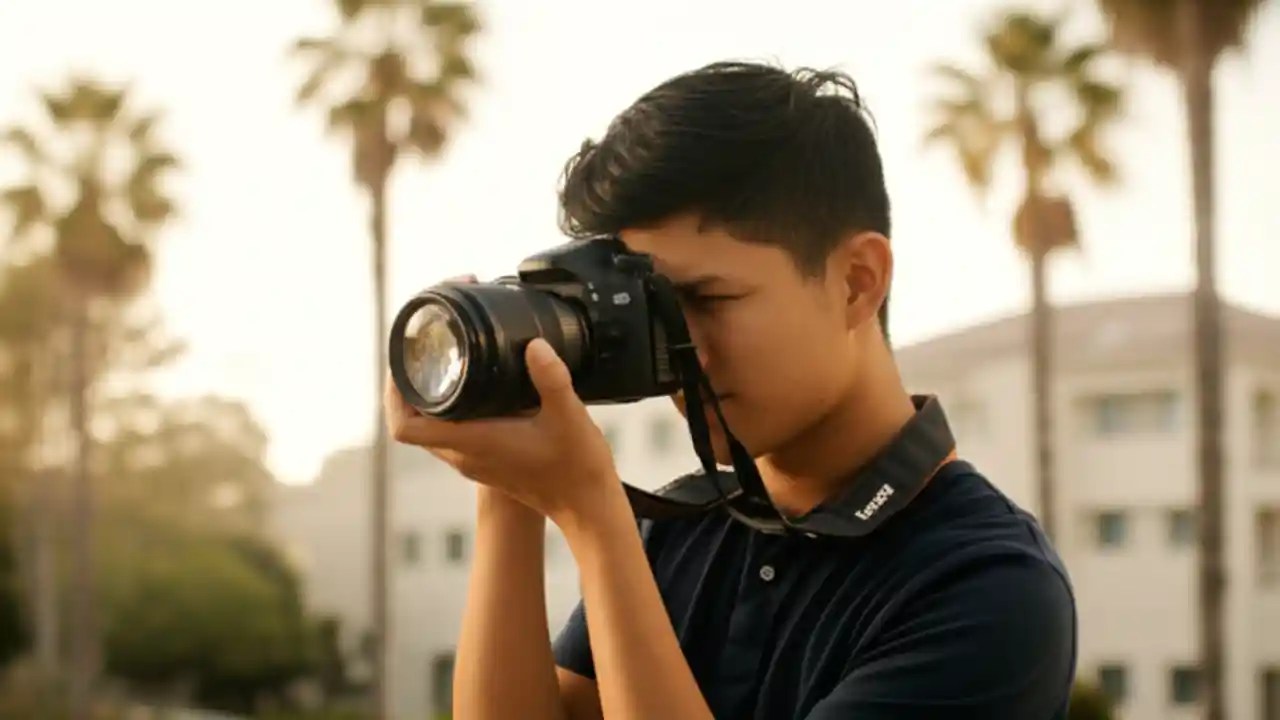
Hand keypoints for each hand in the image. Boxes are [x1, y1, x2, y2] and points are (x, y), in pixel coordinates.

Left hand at [385, 335, 619, 525]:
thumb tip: (534, 345)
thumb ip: (551, 378)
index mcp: (473, 442)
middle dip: (408, 390)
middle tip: (421, 354)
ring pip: (431, 431)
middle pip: (412, 425)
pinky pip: (451, 436)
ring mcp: (473, 462)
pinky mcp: (487, 463)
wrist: (586, 507)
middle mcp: (464, 456)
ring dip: (427, 402)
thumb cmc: (575, 468)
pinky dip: (449, 413)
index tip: (404, 365)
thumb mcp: (568, 416)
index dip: (394, 396)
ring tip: (443, 366)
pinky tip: (473, 390)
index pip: (406, 428)